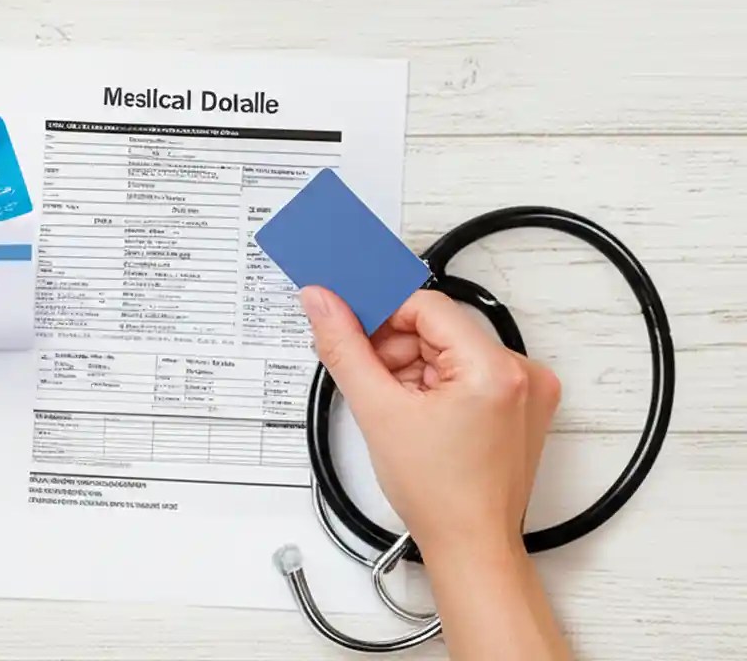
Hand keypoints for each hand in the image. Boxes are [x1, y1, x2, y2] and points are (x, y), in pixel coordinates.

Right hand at [301, 286, 571, 659]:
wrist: (470, 545)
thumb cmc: (439, 495)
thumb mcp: (378, 412)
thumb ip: (345, 348)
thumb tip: (322, 303)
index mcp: (495, 369)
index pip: (426, 306)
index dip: (381, 313)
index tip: (350, 319)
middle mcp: (522, 373)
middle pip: (438, 329)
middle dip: (396, 348)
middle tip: (369, 379)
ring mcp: (526, 391)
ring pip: (450, 351)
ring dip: (413, 368)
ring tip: (396, 408)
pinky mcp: (522, 406)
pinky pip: (468, 373)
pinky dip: (436, 385)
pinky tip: (418, 414)